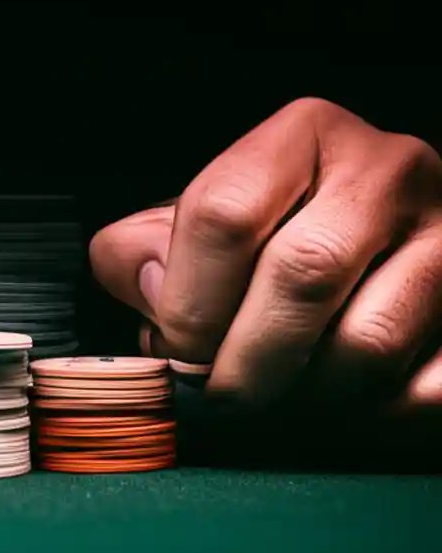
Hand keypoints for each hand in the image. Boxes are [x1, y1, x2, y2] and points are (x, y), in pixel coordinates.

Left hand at [90, 98, 441, 414]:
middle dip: (245, 362)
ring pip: (369, 341)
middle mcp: (387, 168)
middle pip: (301, 275)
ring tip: (283, 397)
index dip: (188, 303)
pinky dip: (376, 415)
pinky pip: (426, 388)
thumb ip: (139, 256)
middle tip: (222, 400)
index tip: (177, 354)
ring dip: (309, 395)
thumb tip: (157, 300)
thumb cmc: (264, 245)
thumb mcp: (188, 228)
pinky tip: (345, 400)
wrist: (379, 254)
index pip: (224, 213)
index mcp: (302, 137)